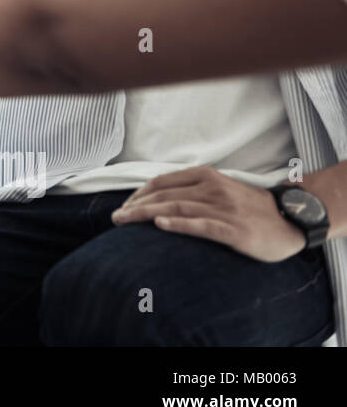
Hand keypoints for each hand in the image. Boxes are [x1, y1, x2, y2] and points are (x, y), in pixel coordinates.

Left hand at [109, 166, 306, 261]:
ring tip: (125, 222)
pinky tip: (160, 226)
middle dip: (135, 206)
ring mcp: (222, 209)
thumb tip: (156, 198)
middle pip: (163, 195)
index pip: (161, 182)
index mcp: (205, 176)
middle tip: (116, 219)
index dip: (138, 194)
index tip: (124, 207)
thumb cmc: (248, 207)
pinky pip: (201, 225)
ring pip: (176, 209)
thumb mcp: (218, 189)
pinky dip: (179, 224)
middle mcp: (211, 189)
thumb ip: (191, 190)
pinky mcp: (234, 230)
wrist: (289, 220)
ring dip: (146, 215)